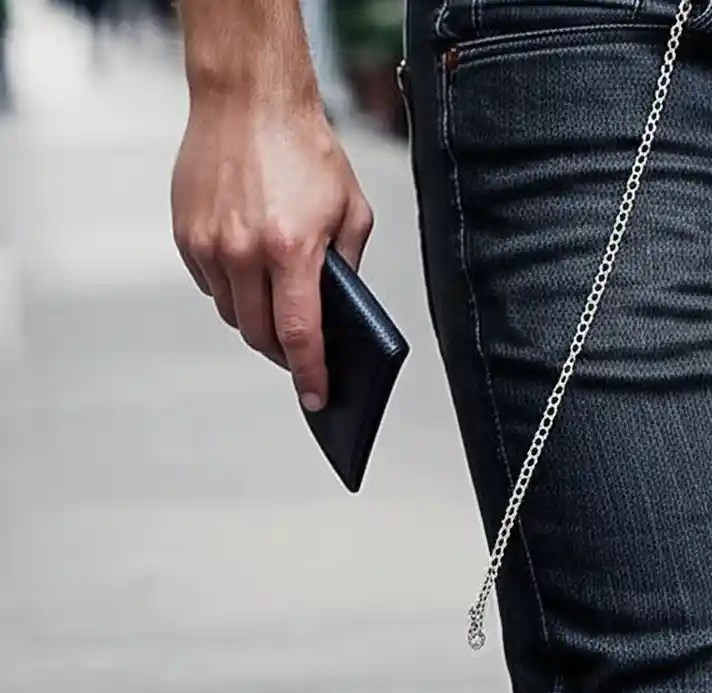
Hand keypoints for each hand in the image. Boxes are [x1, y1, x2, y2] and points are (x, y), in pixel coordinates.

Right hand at [171, 99, 372, 410]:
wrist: (248, 100)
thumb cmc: (308, 151)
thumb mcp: (352, 209)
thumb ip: (348, 264)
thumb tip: (341, 310)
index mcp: (292, 249)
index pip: (299, 334)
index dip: (310, 373)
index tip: (317, 399)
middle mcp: (244, 252)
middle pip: (260, 334)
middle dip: (284, 352)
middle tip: (302, 354)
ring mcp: (209, 244)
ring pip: (232, 314)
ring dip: (257, 320)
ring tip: (279, 308)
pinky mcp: (185, 234)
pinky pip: (210, 285)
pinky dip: (233, 289)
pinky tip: (252, 271)